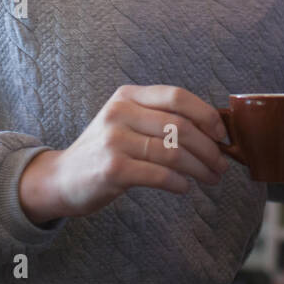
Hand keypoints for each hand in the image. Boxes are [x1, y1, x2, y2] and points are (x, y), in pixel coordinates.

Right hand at [20, 85, 231, 223]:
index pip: (176, 96)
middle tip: (222, 165)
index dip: (206, 114)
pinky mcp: (112, 169)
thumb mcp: (126, 122)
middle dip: (209, 148)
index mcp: (127, 96)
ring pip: (173, 152)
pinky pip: (159, 175)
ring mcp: (114, 140)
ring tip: (211, 178)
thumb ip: (160, 119)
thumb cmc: (105, 151)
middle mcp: (120, 112)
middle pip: (180, 126)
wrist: (61, 178)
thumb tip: (212, 130)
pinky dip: (179, 183)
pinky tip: (185, 188)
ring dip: (200, 168)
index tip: (222, 134)